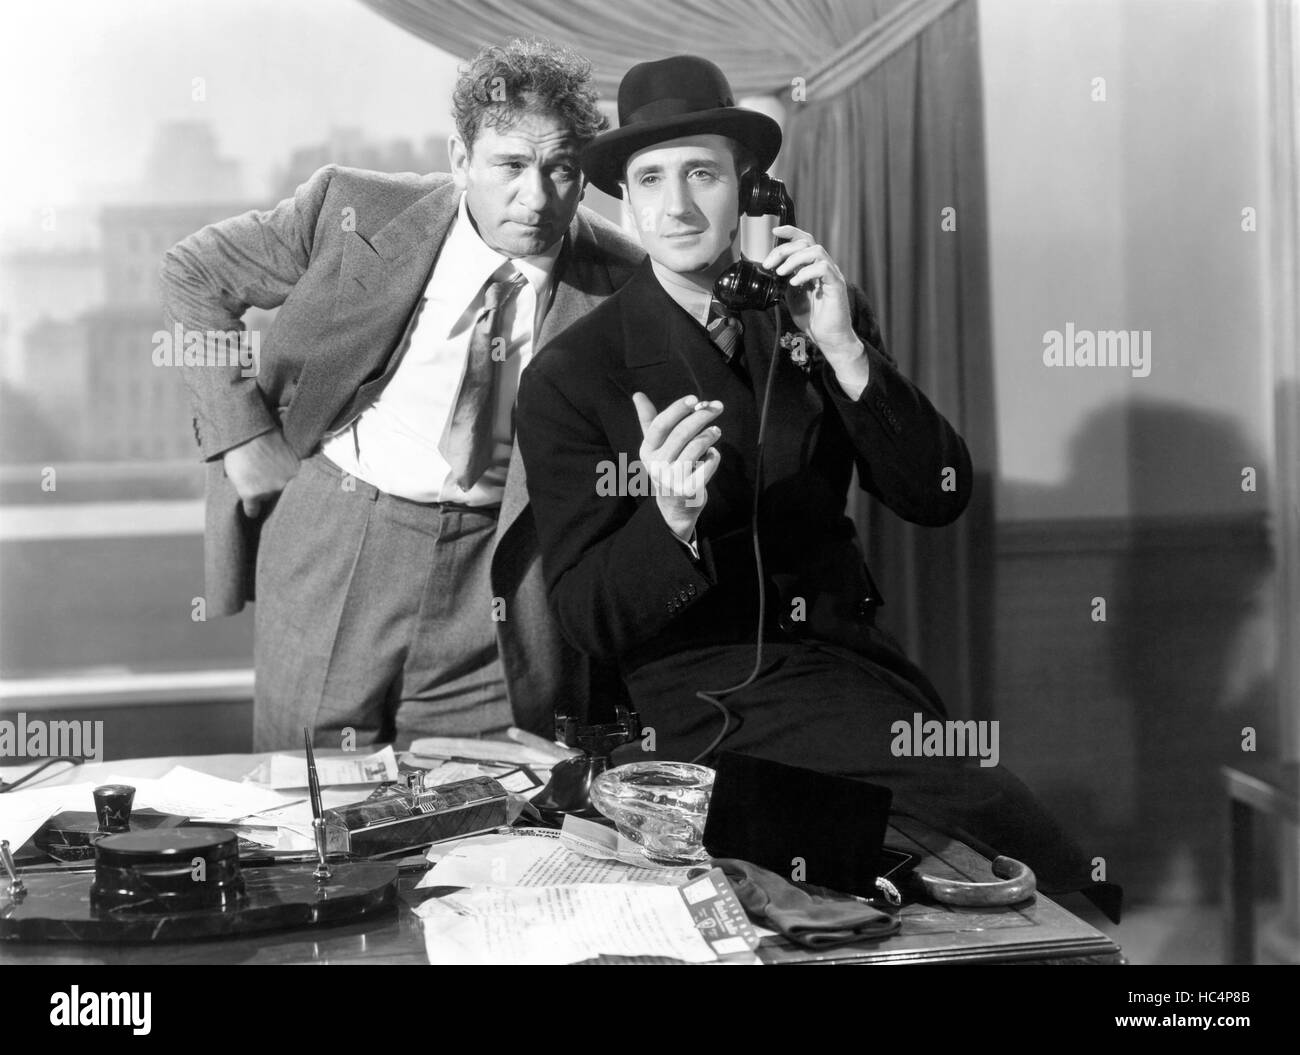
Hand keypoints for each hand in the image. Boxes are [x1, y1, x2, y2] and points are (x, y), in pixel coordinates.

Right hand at [222, 428, 299, 517]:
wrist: (245, 433)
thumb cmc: (264, 437)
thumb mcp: (287, 452)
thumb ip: (290, 469)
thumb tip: (290, 481)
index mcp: (297, 473)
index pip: (295, 492)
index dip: (288, 491)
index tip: (285, 493)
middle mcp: (286, 484)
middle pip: (280, 496)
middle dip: (274, 490)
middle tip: (264, 481)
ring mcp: (270, 490)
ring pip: (266, 500)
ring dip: (260, 493)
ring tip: (252, 478)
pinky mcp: (253, 493)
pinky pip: (252, 510)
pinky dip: (251, 510)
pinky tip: (251, 510)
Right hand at [632, 392, 722, 540]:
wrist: (675, 505)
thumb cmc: (667, 466)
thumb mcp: (655, 446)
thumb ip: (649, 420)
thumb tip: (637, 394)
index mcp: (647, 451)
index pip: (661, 424)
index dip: (678, 409)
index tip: (695, 398)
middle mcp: (656, 465)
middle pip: (682, 433)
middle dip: (701, 417)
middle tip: (717, 407)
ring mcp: (672, 479)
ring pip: (696, 448)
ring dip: (710, 435)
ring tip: (716, 430)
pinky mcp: (688, 490)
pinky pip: (707, 466)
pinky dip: (714, 457)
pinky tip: (713, 454)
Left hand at [764, 225, 861, 363]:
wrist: (829, 338)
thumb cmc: (813, 319)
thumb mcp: (792, 296)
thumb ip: (785, 281)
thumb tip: (771, 270)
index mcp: (813, 267)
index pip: (804, 241)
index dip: (791, 232)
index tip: (774, 231)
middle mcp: (824, 267)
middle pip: (806, 244)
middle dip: (784, 250)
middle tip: (769, 264)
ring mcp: (832, 275)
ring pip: (816, 251)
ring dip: (794, 259)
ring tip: (781, 273)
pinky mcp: (836, 285)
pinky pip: (823, 268)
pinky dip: (806, 272)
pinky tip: (795, 282)